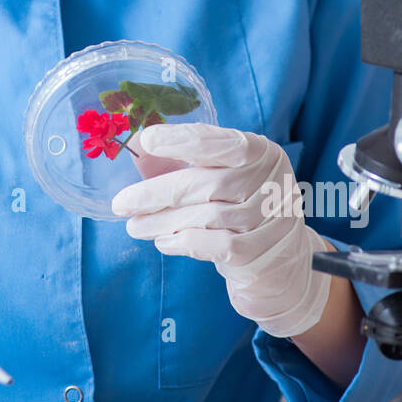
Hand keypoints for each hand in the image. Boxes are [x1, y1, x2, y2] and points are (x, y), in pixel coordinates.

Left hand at [110, 122, 330, 337]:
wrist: (280, 262)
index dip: (181, 140)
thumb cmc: (239, 209)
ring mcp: (271, 220)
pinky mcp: (261, 253)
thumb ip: (178, 161)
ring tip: (135, 226)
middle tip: (121, 203)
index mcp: (262, 153)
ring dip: (162, 222)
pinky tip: (163, 241)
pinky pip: (213, 245)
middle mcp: (272, 182)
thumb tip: (135, 146)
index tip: (146, 140)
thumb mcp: (217, 177)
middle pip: (206, 184)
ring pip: (205, 217)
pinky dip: (182, 242)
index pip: (220, 142)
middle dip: (157, 193)